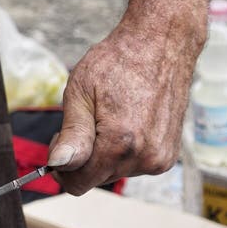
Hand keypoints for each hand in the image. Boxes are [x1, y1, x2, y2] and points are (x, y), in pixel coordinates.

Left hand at [48, 17, 204, 194]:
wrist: (161, 43)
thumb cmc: (118, 62)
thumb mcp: (81, 93)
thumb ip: (71, 134)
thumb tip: (57, 165)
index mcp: (121, 144)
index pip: (79, 184)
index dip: (62, 168)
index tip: (61, 142)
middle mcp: (145, 157)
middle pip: (96, 178)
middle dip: (83, 157)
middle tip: (86, 121)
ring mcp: (160, 158)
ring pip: (114, 172)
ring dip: (104, 154)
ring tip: (109, 117)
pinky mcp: (168, 155)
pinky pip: (133, 165)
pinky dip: (123, 151)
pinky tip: (126, 122)